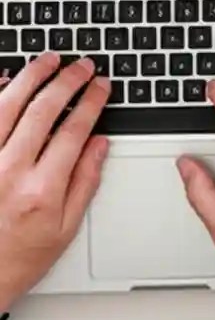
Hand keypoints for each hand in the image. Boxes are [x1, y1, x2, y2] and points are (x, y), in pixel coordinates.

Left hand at [0, 53, 109, 311]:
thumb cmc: (18, 258)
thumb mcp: (65, 228)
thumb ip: (85, 182)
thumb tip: (99, 144)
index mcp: (41, 189)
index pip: (73, 130)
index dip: (91, 102)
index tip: (101, 86)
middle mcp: (8, 171)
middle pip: (41, 111)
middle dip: (66, 82)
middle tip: (80, 66)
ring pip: (6, 107)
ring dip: (29, 78)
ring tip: (47, 61)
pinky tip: (6, 79)